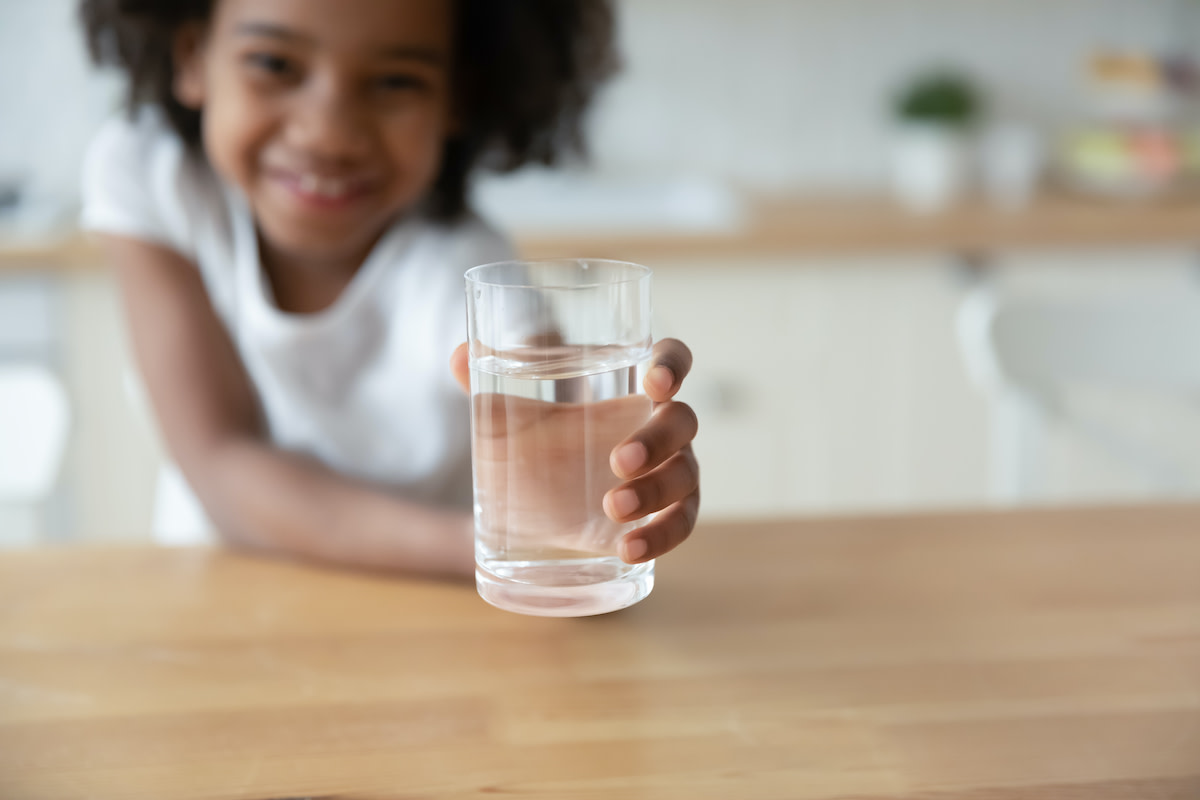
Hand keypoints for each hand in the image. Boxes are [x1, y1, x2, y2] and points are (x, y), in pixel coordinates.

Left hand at [450, 339, 699, 563]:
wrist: (533, 513)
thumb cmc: (538, 450)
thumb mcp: (510, 420)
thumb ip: (486, 385)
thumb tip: (458, 352)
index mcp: (633, 392)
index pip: (672, 361)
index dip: (673, 363)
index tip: (654, 379)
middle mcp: (661, 430)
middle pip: (683, 421)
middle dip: (656, 440)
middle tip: (616, 462)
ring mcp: (670, 476)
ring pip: (686, 476)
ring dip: (655, 492)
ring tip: (613, 509)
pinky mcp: (664, 520)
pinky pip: (680, 527)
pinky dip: (660, 537)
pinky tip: (629, 548)